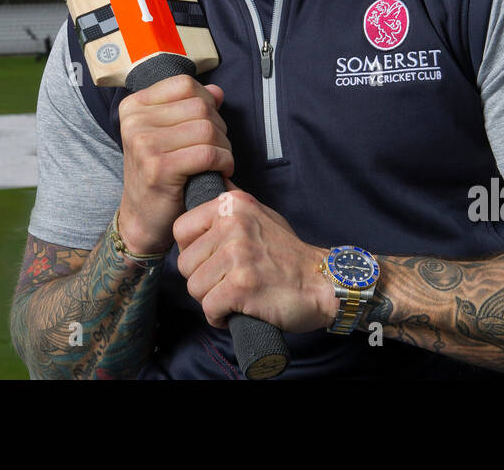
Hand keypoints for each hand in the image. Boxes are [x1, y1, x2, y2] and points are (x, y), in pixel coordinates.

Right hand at [116, 75, 234, 255]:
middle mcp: (134, 121)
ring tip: (220, 160)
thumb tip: (216, 91)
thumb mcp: (170, 134)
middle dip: (220, 127)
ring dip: (225, 146)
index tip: (208, 124)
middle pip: (200, 107)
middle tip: (218, 148)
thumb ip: (191, 107)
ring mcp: (143, 144)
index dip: (206, 102)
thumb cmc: (160, 172)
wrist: (143, 218)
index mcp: (134, 106)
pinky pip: (208, 154)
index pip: (184, 85)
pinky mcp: (158, 168)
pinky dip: (224, 162)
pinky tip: (222, 171)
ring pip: (207, 129)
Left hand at [173, 180, 336, 332]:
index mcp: (232, 204)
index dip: (191, 252)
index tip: (210, 262)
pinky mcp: (241, 285)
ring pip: (194, 287)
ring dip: (211, 300)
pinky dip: (220, 317)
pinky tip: (236, 311)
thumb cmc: (289, 255)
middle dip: (202, 280)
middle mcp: (232, 224)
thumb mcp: (261, 214)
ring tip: (233, 297)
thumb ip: (230, 208)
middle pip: (185, 263)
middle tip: (226, 283)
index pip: (180, 229)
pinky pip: (209, 307)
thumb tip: (206, 188)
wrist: (323, 282)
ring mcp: (237, 254)